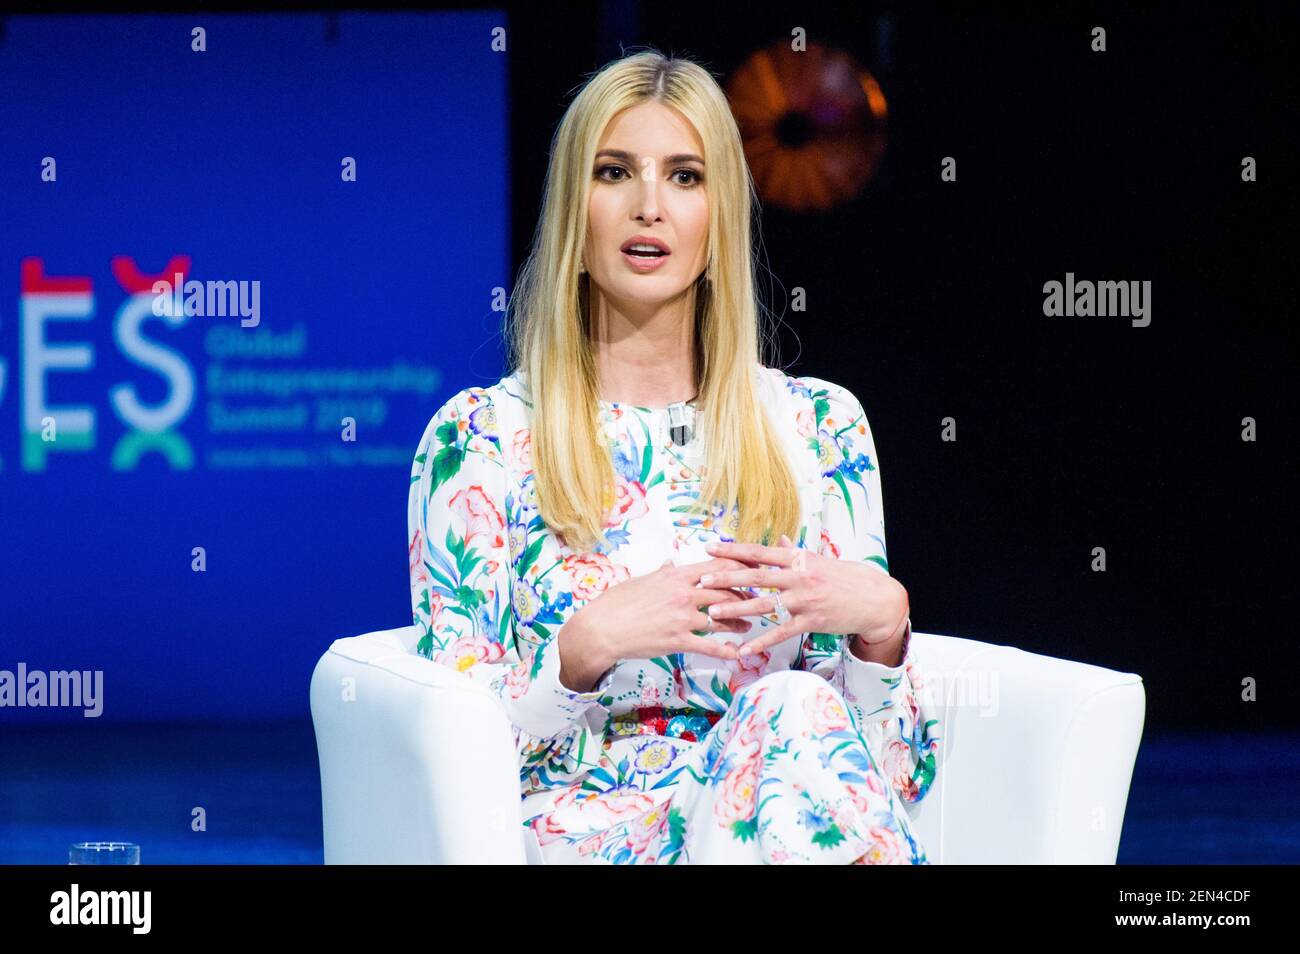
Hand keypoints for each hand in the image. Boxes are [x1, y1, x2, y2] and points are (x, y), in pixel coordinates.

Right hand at [570, 556, 759, 669]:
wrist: (602, 629)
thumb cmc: (617, 602)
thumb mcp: (641, 580)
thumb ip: (662, 571)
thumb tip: (672, 562)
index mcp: (676, 576)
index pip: (716, 568)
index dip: (738, 569)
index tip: (749, 572)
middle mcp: (683, 594)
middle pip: (726, 593)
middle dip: (744, 597)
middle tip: (755, 601)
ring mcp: (683, 618)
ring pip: (722, 619)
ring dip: (739, 623)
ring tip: (748, 625)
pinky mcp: (679, 641)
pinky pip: (709, 646)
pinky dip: (726, 650)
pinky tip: (737, 653)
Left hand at [700, 534, 907, 658]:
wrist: (874, 598)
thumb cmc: (844, 577)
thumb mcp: (818, 560)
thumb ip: (794, 552)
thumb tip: (777, 539)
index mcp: (797, 558)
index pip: (759, 552)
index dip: (732, 550)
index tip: (709, 548)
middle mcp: (798, 576)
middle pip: (755, 576)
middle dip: (726, 578)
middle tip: (701, 580)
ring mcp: (804, 600)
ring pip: (764, 605)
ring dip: (736, 610)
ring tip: (712, 614)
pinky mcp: (811, 621)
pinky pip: (780, 632)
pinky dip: (761, 642)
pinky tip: (743, 649)